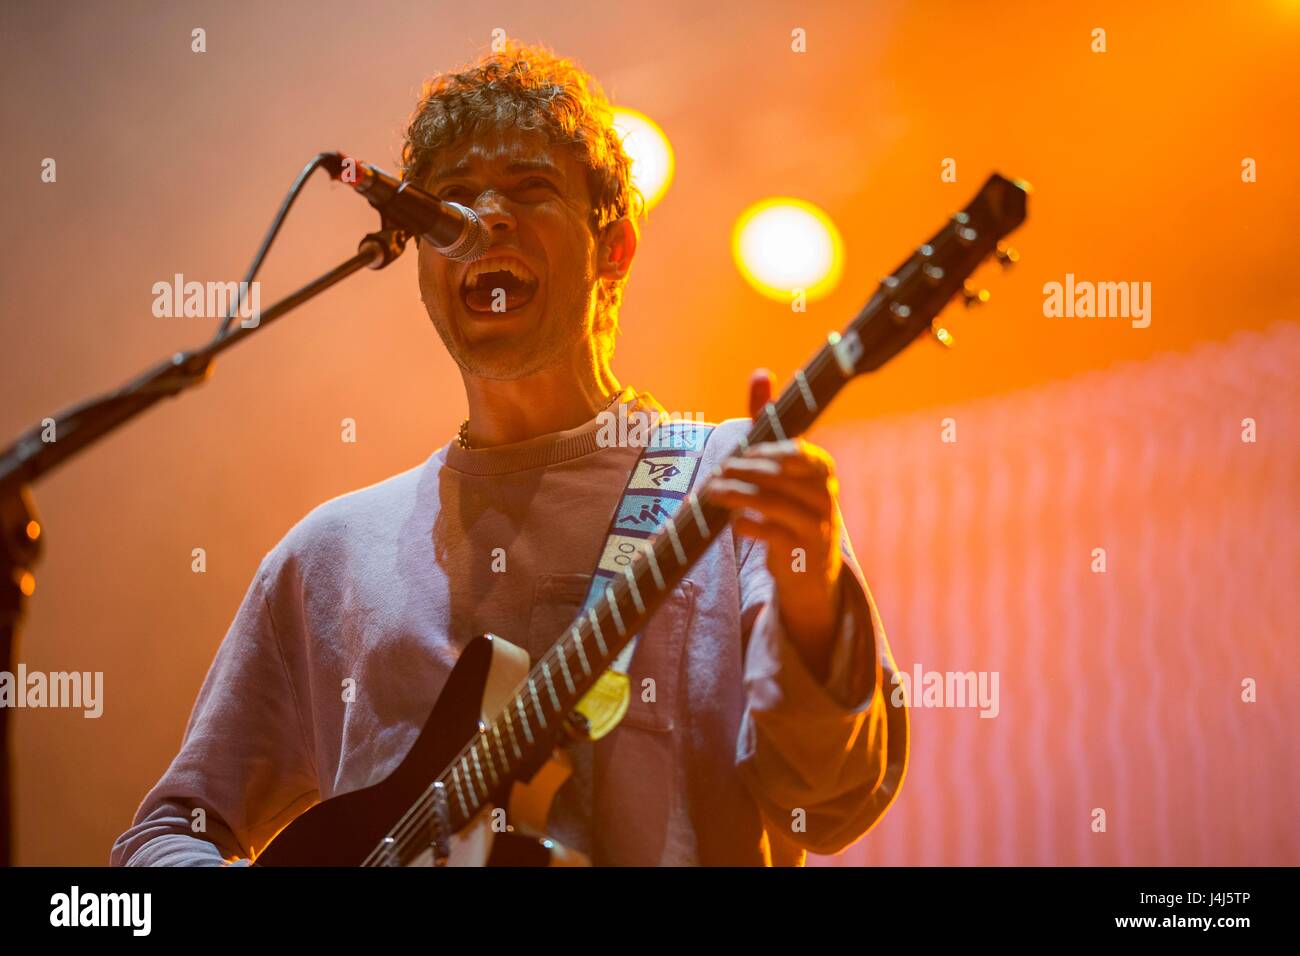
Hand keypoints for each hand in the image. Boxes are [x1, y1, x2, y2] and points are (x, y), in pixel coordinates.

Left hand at [708, 369, 844, 681]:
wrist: (812, 574)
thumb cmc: (792, 508)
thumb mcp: (786, 469)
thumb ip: (772, 422)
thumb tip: (761, 373)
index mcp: (823, 471)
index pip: (796, 452)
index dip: (765, 451)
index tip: (739, 455)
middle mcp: (825, 497)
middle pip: (777, 476)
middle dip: (739, 472)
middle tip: (714, 474)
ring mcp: (816, 527)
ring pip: (770, 503)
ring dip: (733, 496)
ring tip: (710, 493)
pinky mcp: (802, 556)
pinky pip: (770, 534)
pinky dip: (747, 526)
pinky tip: (733, 523)